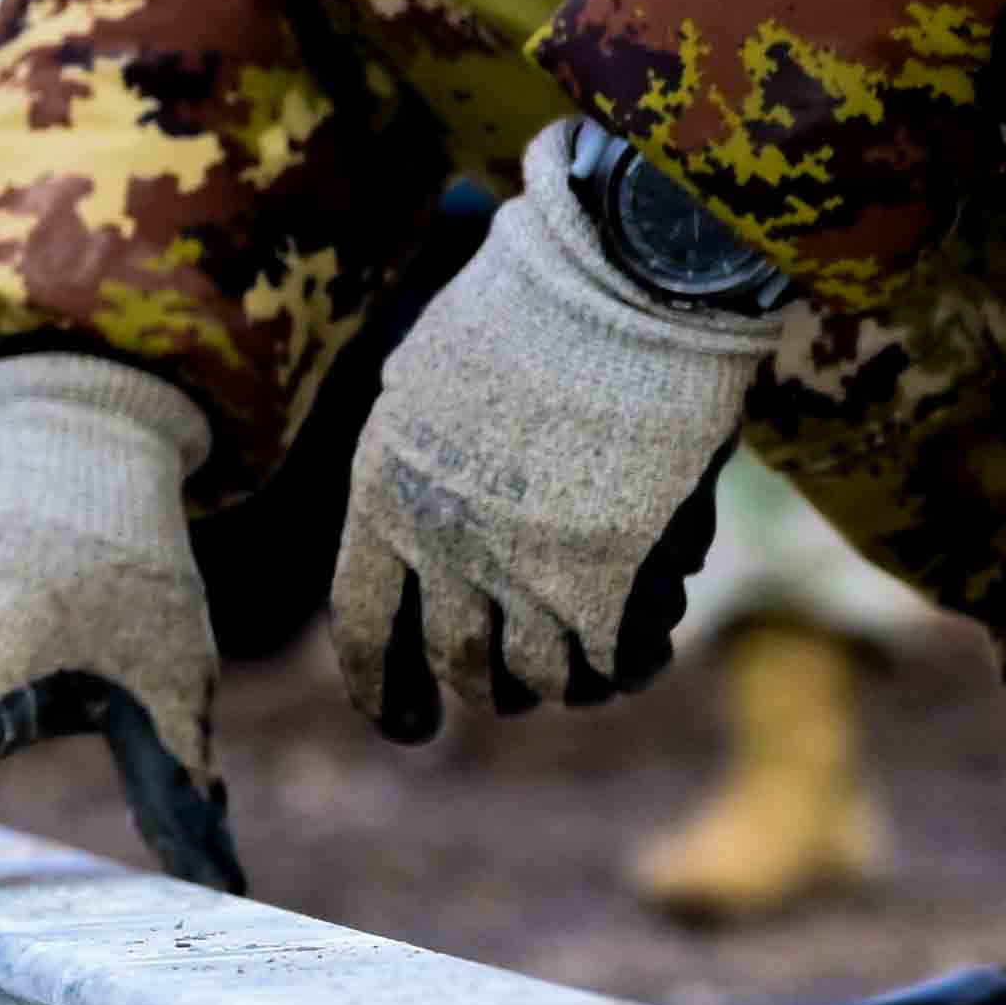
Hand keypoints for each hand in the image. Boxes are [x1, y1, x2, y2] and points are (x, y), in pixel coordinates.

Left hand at [327, 135, 784, 737]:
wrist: (616, 279)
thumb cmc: (529, 308)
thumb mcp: (426, 381)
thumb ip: (416, 465)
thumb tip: (415, 537)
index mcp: (382, 494)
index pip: (363, 628)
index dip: (384, 692)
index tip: (410, 726)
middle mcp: (440, 546)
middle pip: (459, 663)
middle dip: (487, 685)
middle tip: (511, 686)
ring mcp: (522, 570)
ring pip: (538, 678)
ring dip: (563, 679)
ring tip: (586, 664)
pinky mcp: (606, 580)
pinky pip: (614, 663)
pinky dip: (629, 664)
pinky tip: (642, 647)